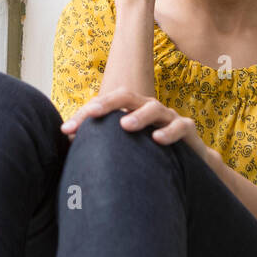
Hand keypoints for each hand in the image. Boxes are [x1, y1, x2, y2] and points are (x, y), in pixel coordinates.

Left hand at [59, 87, 216, 167]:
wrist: (190, 161)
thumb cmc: (151, 151)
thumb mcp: (125, 145)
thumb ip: (101, 142)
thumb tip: (68, 141)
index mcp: (130, 110)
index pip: (104, 106)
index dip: (84, 115)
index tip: (66, 130)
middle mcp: (147, 108)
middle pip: (127, 96)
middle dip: (108, 103)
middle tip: (92, 113)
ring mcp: (168, 117)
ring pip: (153, 107)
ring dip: (139, 115)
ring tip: (125, 125)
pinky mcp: (187, 129)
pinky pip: (179, 126)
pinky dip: (168, 131)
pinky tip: (157, 139)